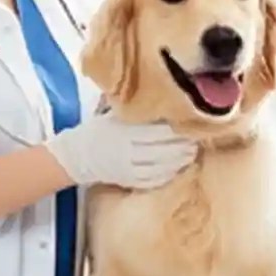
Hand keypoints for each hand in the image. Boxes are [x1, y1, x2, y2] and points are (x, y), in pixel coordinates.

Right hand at [43, 114, 197, 189]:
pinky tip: (178, 167)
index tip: (192, 123)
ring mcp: (129, 167)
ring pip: (163, 166)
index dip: (179, 128)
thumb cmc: (100, 130)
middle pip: (165, 148)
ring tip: (191, 152)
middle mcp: (127, 149)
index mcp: (125, 129)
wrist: (78, 155)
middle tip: (197, 138)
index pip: (160, 129)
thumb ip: (135, 108)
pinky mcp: (130, 180)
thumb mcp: (114, 114)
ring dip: (181, 160)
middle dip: (184, 145)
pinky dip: (170, 174)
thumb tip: (161, 95)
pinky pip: (155, 179)